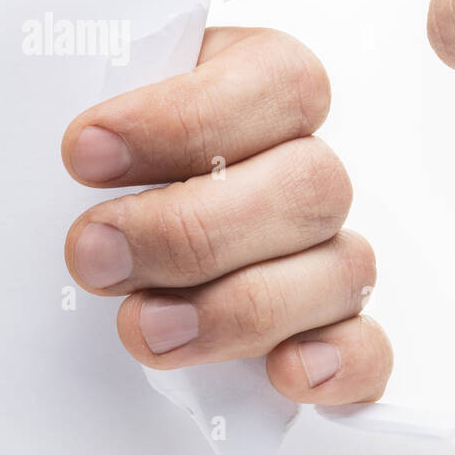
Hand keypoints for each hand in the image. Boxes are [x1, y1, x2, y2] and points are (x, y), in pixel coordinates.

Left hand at [61, 27, 391, 404]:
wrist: (95, 249)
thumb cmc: (93, 182)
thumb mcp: (83, 119)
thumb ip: (96, 96)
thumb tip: (85, 88)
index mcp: (261, 95)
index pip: (281, 82)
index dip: (188, 120)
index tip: (85, 153)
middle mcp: (306, 174)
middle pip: (312, 187)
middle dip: (196, 230)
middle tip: (94, 254)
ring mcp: (329, 259)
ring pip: (344, 271)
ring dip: (243, 308)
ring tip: (146, 328)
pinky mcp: (335, 340)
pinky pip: (371, 352)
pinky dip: (339, 364)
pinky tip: (284, 372)